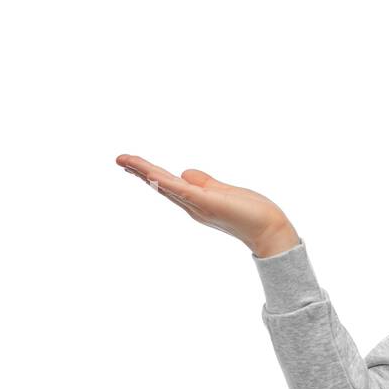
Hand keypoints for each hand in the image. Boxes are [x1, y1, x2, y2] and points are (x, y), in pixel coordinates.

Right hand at [114, 154, 297, 256]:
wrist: (269, 229)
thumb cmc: (250, 212)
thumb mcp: (222, 191)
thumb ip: (203, 182)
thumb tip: (184, 172)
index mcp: (194, 200)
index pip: (166, 183)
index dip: (147, 171)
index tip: (128, 161)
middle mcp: (192, 205)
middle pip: (160, 185)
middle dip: (139, 171)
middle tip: (119, 159)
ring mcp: (199, 205)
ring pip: (167, 186)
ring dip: (147, 173)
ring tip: (127, 162)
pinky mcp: (209, 204)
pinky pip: (184, 192)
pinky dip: (169, 184)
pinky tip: (154, 176)